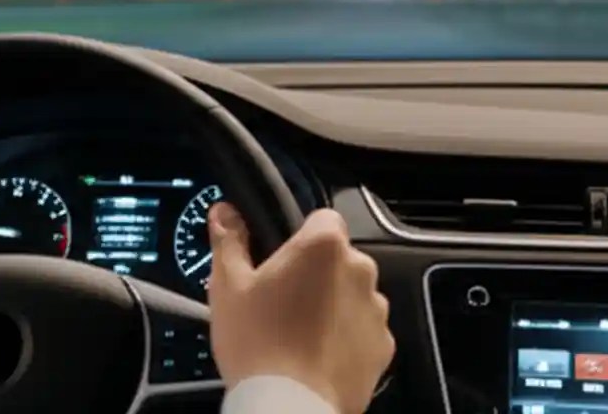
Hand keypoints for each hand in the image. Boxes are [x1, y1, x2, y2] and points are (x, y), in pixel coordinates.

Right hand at [208, 204, 393, 413]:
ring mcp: (376, 310)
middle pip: (337, 258)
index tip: (282, 259)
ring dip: (333, 304)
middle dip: (315, 273)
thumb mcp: (229, 287)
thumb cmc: (258, 345)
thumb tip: (224, 212)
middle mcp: (359, 271)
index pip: (322, 218)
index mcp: (323, 246)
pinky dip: (346, 336)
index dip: (300, 237)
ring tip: (298, 332)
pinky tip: (317, 354)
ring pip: (352, 294)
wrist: (290, 407)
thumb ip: (229, 242)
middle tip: (282, 301)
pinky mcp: (383, 345)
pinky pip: (364, 329)